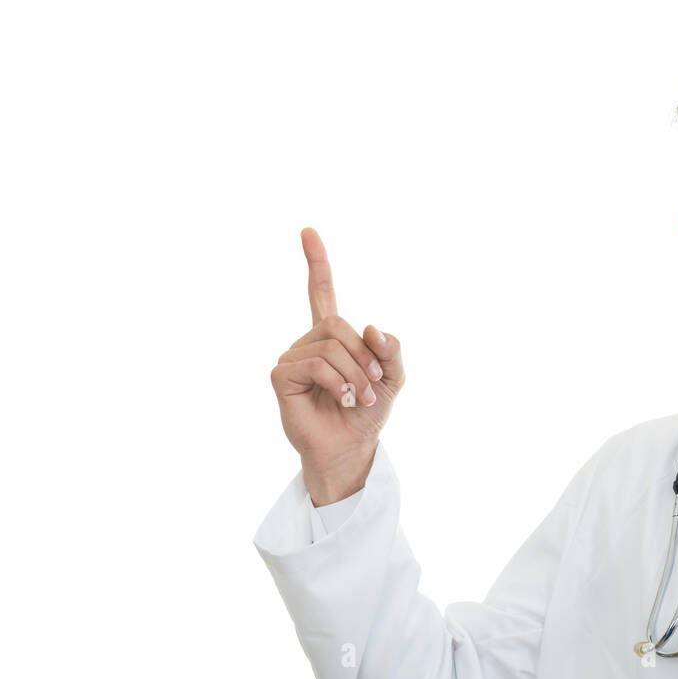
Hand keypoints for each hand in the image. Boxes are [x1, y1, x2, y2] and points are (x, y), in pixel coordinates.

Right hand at [269, 228, 405, 503]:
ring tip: (360, 398)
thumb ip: (390, 349)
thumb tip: (371, 328)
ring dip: (356, 375)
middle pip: (339, 325)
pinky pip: (315, 364)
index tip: (308, 231)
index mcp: (332, 337)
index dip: (317, 264)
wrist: (352, 447)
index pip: (320, 293)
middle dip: (365, 357)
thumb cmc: (368, 413)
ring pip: (330, 346)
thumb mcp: (393, 378)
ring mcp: (293, 358)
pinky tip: (343, 400)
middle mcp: (308, 342)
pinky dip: (338, 383)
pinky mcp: (281, 376)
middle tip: (374, 385)